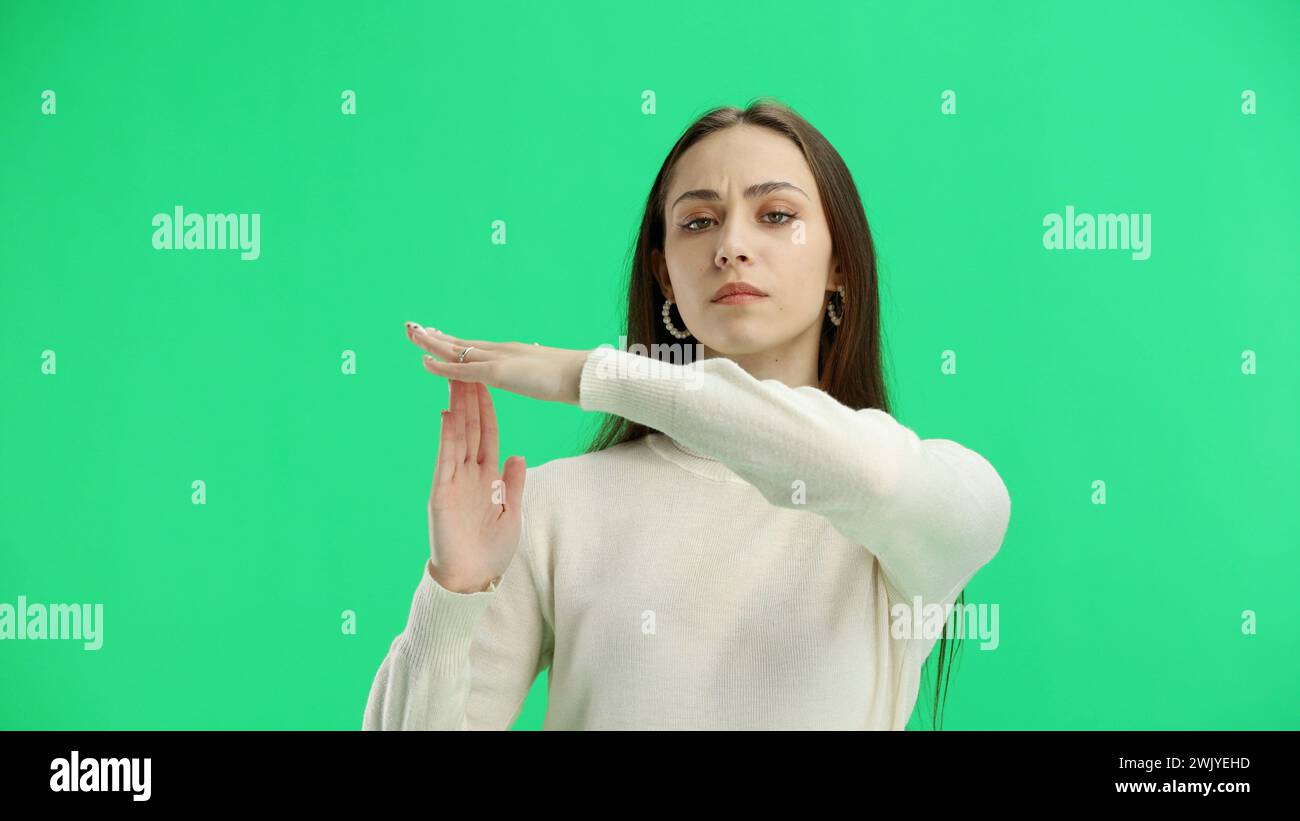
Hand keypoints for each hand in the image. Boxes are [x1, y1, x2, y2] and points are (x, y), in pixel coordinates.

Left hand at [404, 321, 587, 405]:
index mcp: (510, 353)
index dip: (453, 340)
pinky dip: (442, 366)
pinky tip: (424, 361)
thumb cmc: (572, 378)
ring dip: (431, 342)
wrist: (583, 375)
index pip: (474, 345)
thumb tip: (529, 373)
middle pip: (460, 342)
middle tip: (413, 327)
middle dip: (435, 335)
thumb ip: (533, 373)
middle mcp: (500, 351)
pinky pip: (462, 370)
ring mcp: (498, 360)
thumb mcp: (546, 375)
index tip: (436, 333)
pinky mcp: (498, 373)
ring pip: (456, 349)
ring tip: (411, 333)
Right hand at [426, 378, 526, 593]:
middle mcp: (468, 473)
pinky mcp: (441, 492)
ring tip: (457, 379)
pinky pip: (445, 459)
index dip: (488, 408)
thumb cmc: (491, 550)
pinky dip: (447, 437)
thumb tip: (518, 454)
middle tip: (469, 366)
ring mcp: (453, 480)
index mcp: (487, 477)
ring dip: (458, 408)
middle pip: (470, 428)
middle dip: (470, 398)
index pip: (487, 434)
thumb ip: (513, 483)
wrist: (472, 578)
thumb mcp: (511, 511)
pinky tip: (448, 415)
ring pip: (457, 437)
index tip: (490, 383)